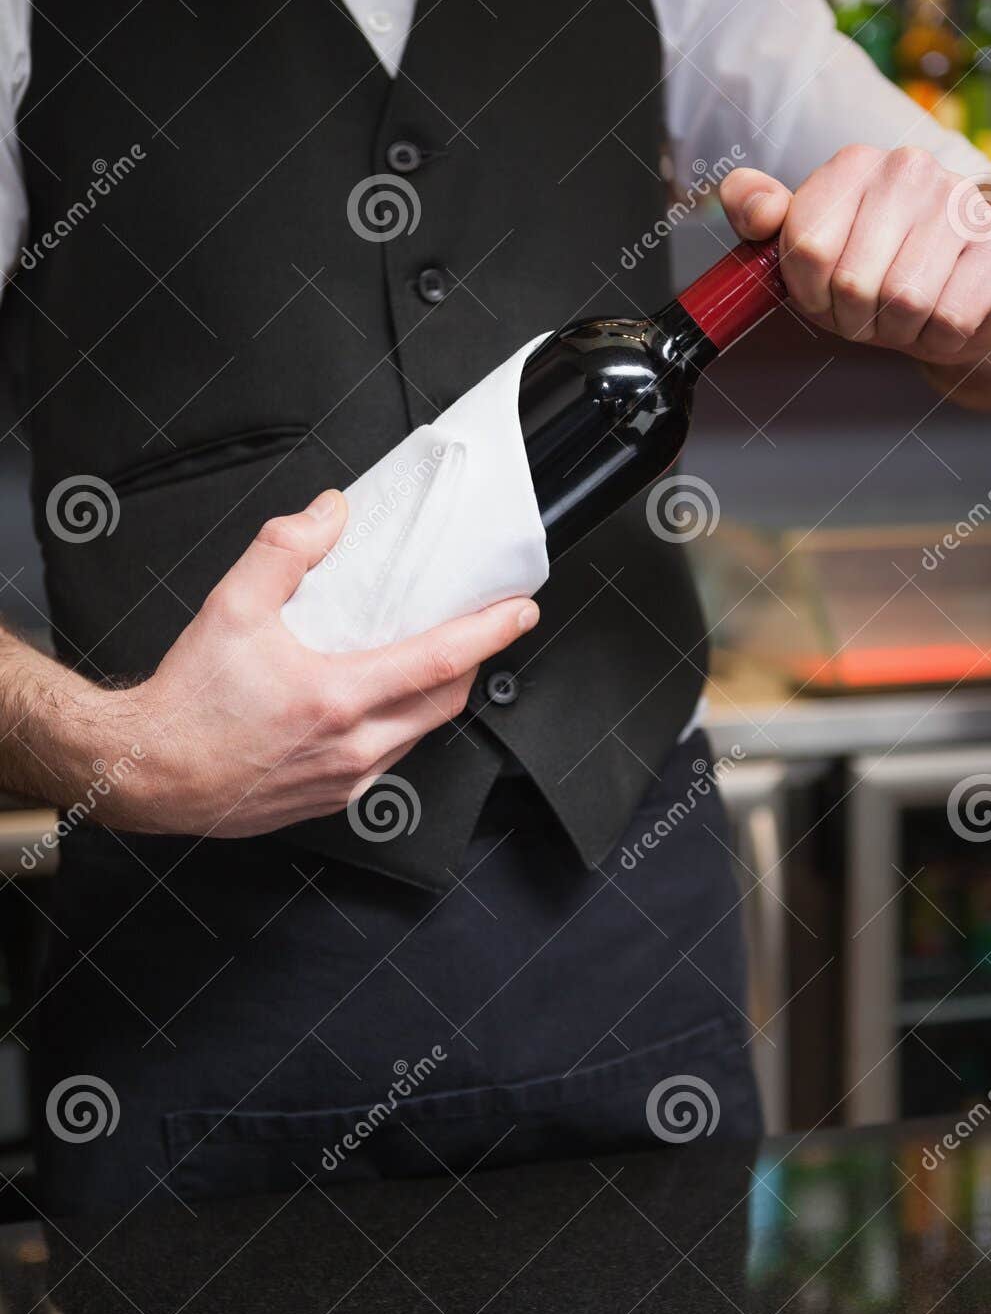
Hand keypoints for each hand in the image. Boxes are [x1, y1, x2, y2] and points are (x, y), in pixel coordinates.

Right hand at [88, 489, 538, 835]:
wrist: (148, 771)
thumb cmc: (187, 704)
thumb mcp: (232, 607)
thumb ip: (286, 549)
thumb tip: (330, 513)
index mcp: (336, 699)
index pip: (440, 662)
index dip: (489, 633)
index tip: (520, 612)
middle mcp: (351, 747)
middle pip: (445, 702)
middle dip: (476, 662)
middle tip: (488, 629)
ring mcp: (345, 780)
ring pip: (420, 735)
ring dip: (438, 695)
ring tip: (438, 659)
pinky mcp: (332, 800)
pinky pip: (389, 760)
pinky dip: (401, 726)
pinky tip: (385, 703)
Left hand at [720, 147, 990, 369]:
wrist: (957, 290)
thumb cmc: (873, 269)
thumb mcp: (806, 244)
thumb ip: (760, 214)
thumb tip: (755, 209)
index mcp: (853, 164)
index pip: (806, 247)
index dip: (808, 293)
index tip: (822, 294)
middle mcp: (909, 168)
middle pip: (853, 281)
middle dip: (852, 316)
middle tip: (867, 310)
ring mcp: (960, 201)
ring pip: (904, 302)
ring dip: (895, 330)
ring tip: (902, 314)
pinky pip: (949, 320)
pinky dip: (936, 338)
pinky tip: (940, 317)